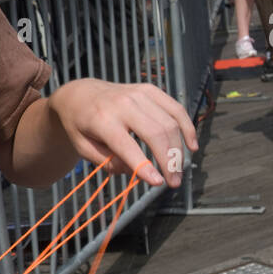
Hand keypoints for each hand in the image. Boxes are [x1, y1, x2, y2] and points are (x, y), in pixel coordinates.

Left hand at [49, 79, 198, 189]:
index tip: (157, 183)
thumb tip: (134, 172)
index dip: (144, 166)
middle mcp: (123, 103)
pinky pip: (176, 108)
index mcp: (101, 119)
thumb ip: (107, 162)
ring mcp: (139, 94)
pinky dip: (187, 128)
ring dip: (178, 150)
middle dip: (168, 161)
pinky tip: (191, 146)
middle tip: (173, 182)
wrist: (80, 94)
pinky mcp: (150, 90)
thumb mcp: (83, 148)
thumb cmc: (81, 125)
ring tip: (178, 171)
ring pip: (169, 123)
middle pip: (155, 134)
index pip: (127, 145)